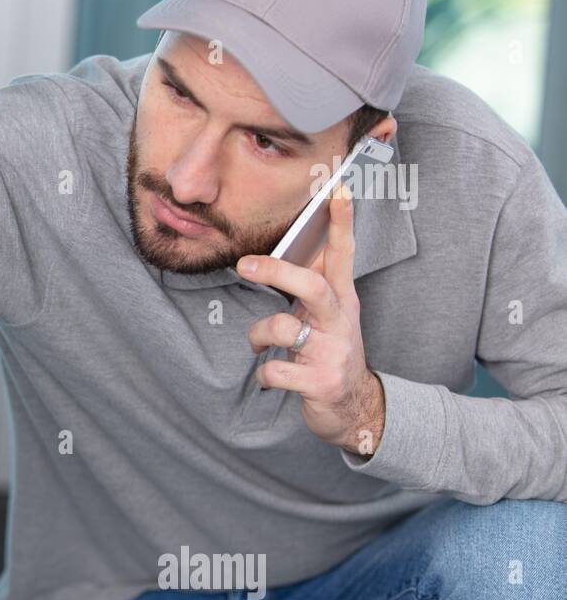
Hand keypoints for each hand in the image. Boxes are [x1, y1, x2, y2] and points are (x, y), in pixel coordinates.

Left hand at [238, 187, 385, 455]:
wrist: (356, 408)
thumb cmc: (330, 353)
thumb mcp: (327, 318)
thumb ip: (310, 288)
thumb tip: (278, 253)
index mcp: (342, 301)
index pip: (344, 256)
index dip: (342, 224)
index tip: (339, 190)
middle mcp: (341, 321)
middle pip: (312, 286)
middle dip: (276, 271)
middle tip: (244, 264)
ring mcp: (333, 352)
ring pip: (283, 329)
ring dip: (259, 336)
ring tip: (258, 344)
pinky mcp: (320, 382)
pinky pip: (274, 371)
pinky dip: (264, 375)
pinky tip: (272, 378)